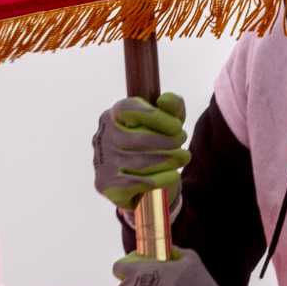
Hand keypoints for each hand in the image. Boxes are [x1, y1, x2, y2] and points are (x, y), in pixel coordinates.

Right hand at [93, 93, 188, 210]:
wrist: (141, 181)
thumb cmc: (156, 142)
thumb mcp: (168, 121)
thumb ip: (172, 106)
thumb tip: (165, 100)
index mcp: (113, 115)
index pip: (130, 110)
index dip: (156, 117)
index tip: (178, 126)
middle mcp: (103, 137)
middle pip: (139, 139)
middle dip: (168, 141)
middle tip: (183, 141)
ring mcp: (102, 162)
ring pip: (141, 162)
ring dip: (168, 160)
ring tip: (183, 156)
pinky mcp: (106, 185)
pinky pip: (138, 182)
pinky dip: (161, 179)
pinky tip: (174, 175)